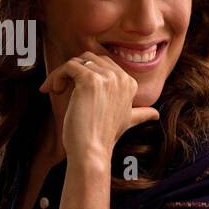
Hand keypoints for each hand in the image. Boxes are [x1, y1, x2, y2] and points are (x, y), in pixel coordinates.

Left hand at [39, 51, 159, 163]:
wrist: (92, 150)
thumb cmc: (103, 137)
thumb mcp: (127, 121)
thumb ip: (141, 114)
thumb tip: (156, 115)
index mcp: (129, 83)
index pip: (103, 63)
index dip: (86, 73)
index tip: (74, 91)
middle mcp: (121, 77)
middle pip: (90, 58)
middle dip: (73, 71)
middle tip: (61, 88)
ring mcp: (106, 77)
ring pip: (77, 61)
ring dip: (62, 73)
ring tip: (56, 89)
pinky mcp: (89, 80)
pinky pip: (68, 66)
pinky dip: (57, 75)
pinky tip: (52, 89)